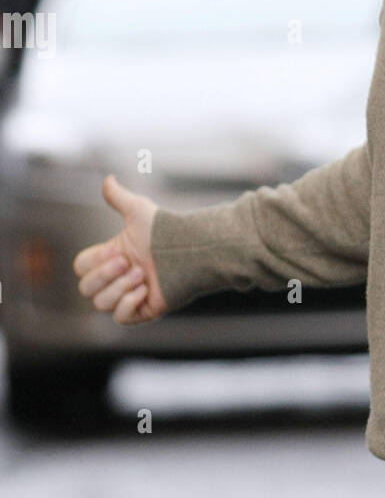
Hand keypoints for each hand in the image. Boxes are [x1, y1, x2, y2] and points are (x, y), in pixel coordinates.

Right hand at [72, 173, 167, 324]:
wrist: (190, 250)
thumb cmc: (165, 230)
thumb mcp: (137, 211)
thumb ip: (118, 197)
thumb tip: (108, 179)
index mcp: (111, 257)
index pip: (80, 267)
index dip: (93, 262)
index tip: (118, 251)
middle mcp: (117, 278)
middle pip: (85, 288)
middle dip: (104, 276)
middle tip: (129, 263)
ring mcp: (129, 296)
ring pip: (101, 304)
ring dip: (119, 288)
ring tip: (142, 276)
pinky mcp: (143, 311)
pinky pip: (120, 318)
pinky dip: (128, 304)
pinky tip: (145, 291)